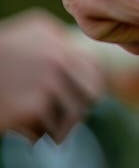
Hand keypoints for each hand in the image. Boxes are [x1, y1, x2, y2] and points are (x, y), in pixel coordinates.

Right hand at [0, 10, 104, 142]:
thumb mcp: (18, 43)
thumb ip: (51, 51)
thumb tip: (92, 83)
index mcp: (49, 33)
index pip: (93, 67)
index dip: (88, 91)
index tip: (79, 104)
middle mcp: (56, 51)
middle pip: (92, 92)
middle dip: (79, 111)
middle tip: (62, 124)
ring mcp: (49, 75)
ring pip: (75, 113)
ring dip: (56, 127)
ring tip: (33, 126)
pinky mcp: (37, 102)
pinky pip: (51, 129)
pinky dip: (33, 135)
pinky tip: (16, 128)